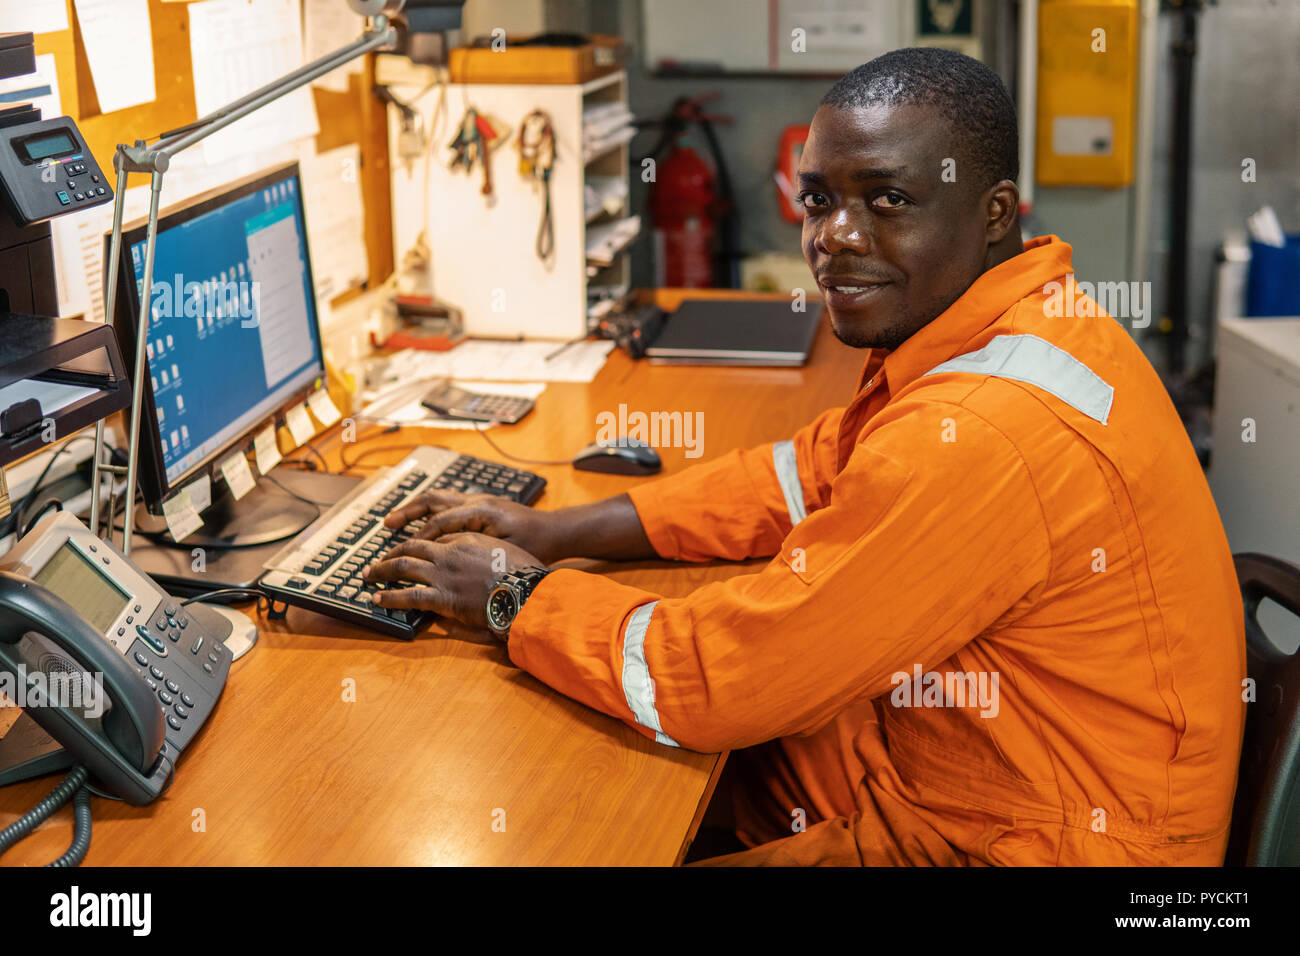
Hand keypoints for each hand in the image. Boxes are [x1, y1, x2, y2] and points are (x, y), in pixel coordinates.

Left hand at [364, 531, 543, 630]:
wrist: (528, 592)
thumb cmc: (524, 574)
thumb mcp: (505, 552)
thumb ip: (484, 552)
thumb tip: (473, 560)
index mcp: (467, 539)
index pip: (434, 538)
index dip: (417, 544)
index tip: (408, 550)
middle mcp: (451, 552)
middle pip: (411, 546)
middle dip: (390, 553)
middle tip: (376, 561)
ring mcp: (444, 574)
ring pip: (404, 567)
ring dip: (382, 571)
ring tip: (369, 576)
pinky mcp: (443, 597)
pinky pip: (409, 595)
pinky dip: (390, 597)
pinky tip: (378, 599)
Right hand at [384, 490, 567, 563]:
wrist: (555, 531)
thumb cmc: (535, 545)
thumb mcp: (506, 554)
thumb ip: (476, 555)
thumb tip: (445, 561)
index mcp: (482, 511)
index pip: (441, 521)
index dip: (419, 538)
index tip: (403, 553)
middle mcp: (477, 501)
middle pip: (433, 500)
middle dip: (407, 512)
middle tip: (387, 525)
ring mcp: (478, 501)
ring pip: (439, 499)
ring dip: (415, 509)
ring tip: (394, 521)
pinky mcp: (480, 506)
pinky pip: (448, 504)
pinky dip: (430, 512)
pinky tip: (420, 524)